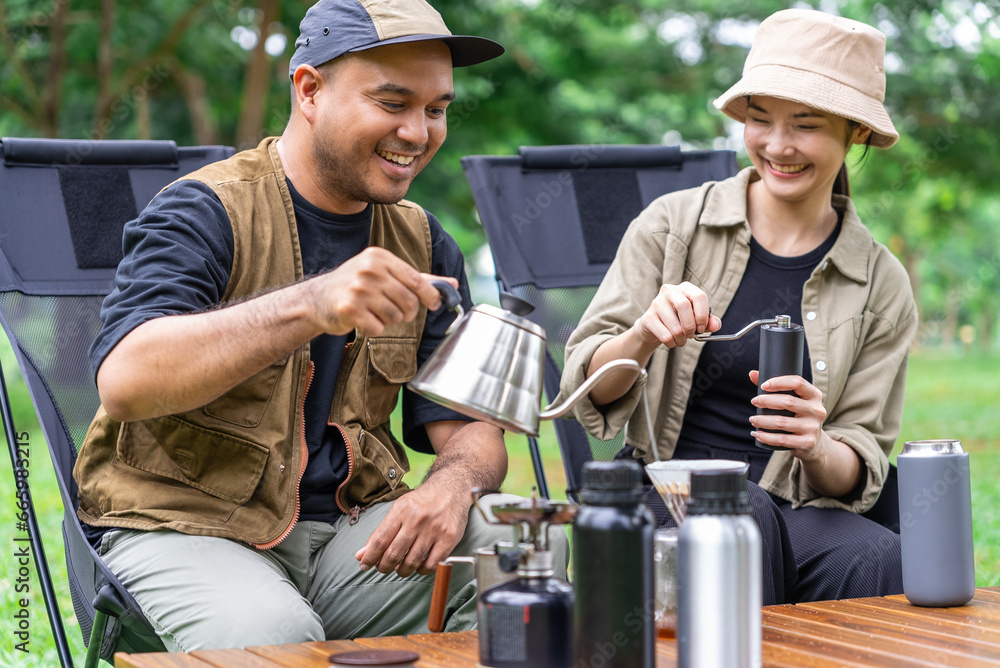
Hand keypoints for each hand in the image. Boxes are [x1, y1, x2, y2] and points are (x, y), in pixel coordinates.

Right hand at [308, 246, 456, 336]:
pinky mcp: (348, 309)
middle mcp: (368, 270)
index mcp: (379, 257)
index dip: (430, 296)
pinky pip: (378, 328)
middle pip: (409, 301)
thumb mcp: (385, 274)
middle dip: (407, 312)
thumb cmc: (357, 286)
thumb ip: (420, 279)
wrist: (317, 299)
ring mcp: (357, 289)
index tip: (435, 304)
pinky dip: (374, 328)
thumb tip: (452, 284)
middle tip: (395, 310)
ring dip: (389, 320)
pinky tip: (363, 319)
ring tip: (374, 311)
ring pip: (395, 317)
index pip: (416, 280)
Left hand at [354, 480, 470, 577]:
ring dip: (402, 571)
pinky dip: (421, 570)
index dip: (369, 557)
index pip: (380, 540)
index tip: (364, 565)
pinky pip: (431, 565)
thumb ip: (381, 532)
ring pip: (411, 563)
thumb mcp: (399, 509)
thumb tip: (361, 555)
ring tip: (400, 568)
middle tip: (383, 567)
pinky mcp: (449, 538)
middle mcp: (417, 520)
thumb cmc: (423, 501)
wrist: (451, 489)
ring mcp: (434, 530)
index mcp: (401, 511)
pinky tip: (418, 566)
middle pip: (394, 554)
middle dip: (384, 566)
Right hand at [633, 281, 720, 348]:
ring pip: (675, 326)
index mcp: (685, 288)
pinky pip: (665, 335)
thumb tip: (715, 325)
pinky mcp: (647, 317)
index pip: (699, 296)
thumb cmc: (679, 320)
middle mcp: (669, 291)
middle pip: (684, 306)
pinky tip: (671, 341)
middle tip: (691, 335)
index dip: (703, 314)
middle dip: (691, 326)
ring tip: (681, 340)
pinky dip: (672, 342)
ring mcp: (656, 303)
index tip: (702, 328)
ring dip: (681, 339)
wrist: (654, 328)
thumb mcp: (696, 319)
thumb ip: (709, 322)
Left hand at [748, 370, 828, 459]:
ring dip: (762, 420)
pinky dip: (766, 437)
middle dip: (766, 400)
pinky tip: (757, 434)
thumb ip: (774, 387)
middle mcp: (817, 410)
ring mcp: (813, 427)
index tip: (763, 386)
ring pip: (782, 422)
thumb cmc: (797, 415)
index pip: (798, 382)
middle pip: (788, 401)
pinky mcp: (808, 443)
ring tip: (752, 419)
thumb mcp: (793, 400)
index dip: (779, 382)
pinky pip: (782, 439)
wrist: (813, 442)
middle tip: (754, 401)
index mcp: (814, 395)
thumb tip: (752, 373)